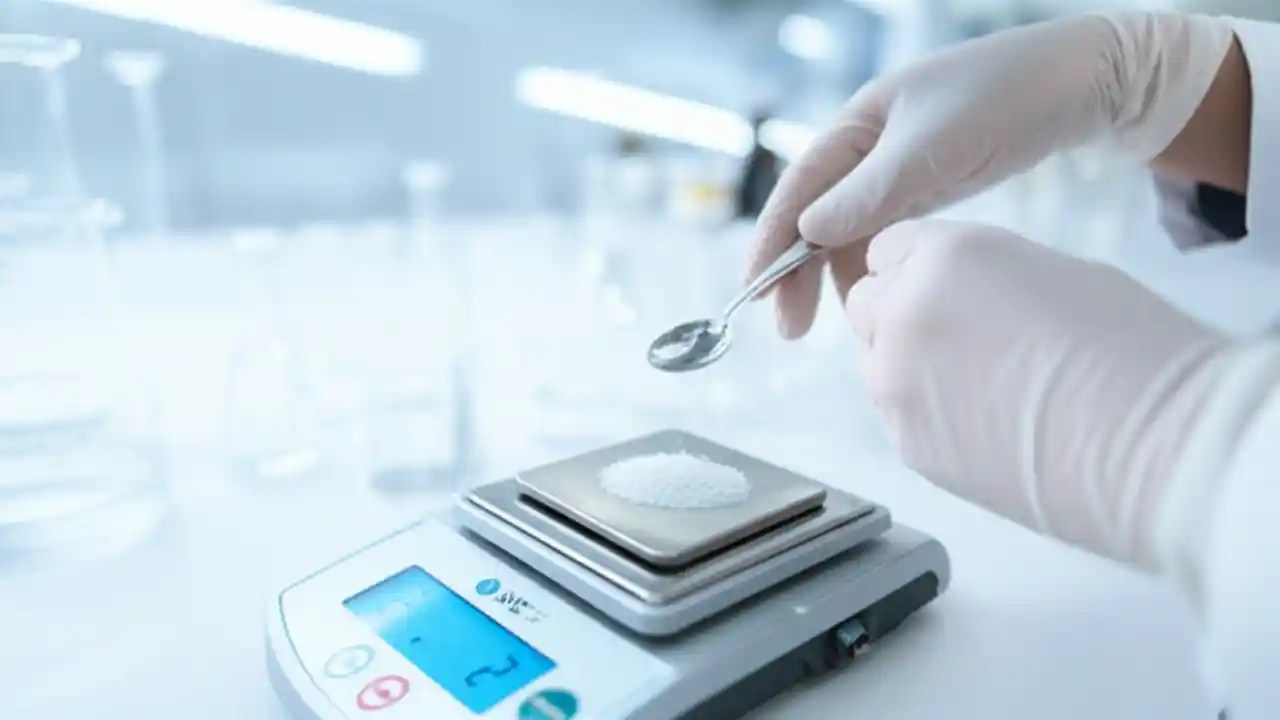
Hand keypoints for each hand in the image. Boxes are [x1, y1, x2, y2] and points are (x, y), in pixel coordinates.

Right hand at [749, 12, 1233, 338]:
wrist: (1080, 82)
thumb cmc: (1004, 98)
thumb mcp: (932, 148)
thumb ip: (870, 193)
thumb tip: (806, 235)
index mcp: (855, 124)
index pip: (798, 190)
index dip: (770, 243)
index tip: (755, 292)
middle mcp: (866, 148)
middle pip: (815, 217)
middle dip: (797, 272)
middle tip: (790, 329)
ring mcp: (896, 169)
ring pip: (848, 231)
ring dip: (836, 275)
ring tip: (843, 324)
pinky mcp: (927, 188)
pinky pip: (883, 233)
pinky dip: (875, 266)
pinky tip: (879, 297)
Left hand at [847, 219, 1278, 585]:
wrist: (1157, 445)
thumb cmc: (1130, 350)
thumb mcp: (1049, 270)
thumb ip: (978, 274)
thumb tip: (956, 293)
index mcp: (943, 256)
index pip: (886, 249)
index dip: (915, 266)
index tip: (943, 286)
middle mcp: (903, 314)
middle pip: (867, 304)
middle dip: (900, 312)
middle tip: (961, 336)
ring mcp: (896, 384)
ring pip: (873, 362)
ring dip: (907, 364)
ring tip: (981, 385)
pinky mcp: (907, 444)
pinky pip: (896, 416)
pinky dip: (925, 415)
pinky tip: (985, 424)